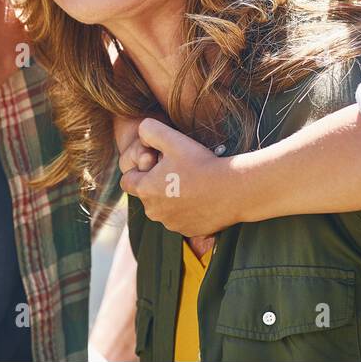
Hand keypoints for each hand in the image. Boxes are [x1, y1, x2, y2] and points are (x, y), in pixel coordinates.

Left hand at [119, 118, 239, 237]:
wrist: (233, 190)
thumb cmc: (201, 163)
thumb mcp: (173, 139)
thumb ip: (149, 130)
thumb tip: (141, 132)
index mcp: (145, 190)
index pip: (127, 181)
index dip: (139, 169)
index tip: (156, 162)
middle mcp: (153, 212)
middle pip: (147, 195)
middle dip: (156, 183)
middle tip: (178, 170)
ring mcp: (171, 224)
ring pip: (164, 208)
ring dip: (171, 197)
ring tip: (192, 183)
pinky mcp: (188, 231)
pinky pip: (181, 218)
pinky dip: (187, 210)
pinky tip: (202, 197)